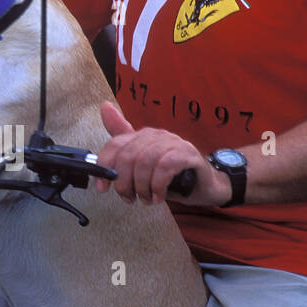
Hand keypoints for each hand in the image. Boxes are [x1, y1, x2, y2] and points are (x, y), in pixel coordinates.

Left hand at [93, 102, 231, 206]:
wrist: (203, 185)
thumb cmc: (170, 176)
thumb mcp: (142, 167)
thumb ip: (122, 147)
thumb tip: (104, 107)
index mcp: (142, 137)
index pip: (115, 144)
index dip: (104, 166)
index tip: (102, 188)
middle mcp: (156, 135)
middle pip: (128, 156)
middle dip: (125, 183)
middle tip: (129, 198)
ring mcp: (173, 142)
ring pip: (145, 162)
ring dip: (142, 187)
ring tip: (146, 199)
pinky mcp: (188, 153)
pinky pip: (165, 166)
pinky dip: (158, 185)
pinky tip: (158, 196)